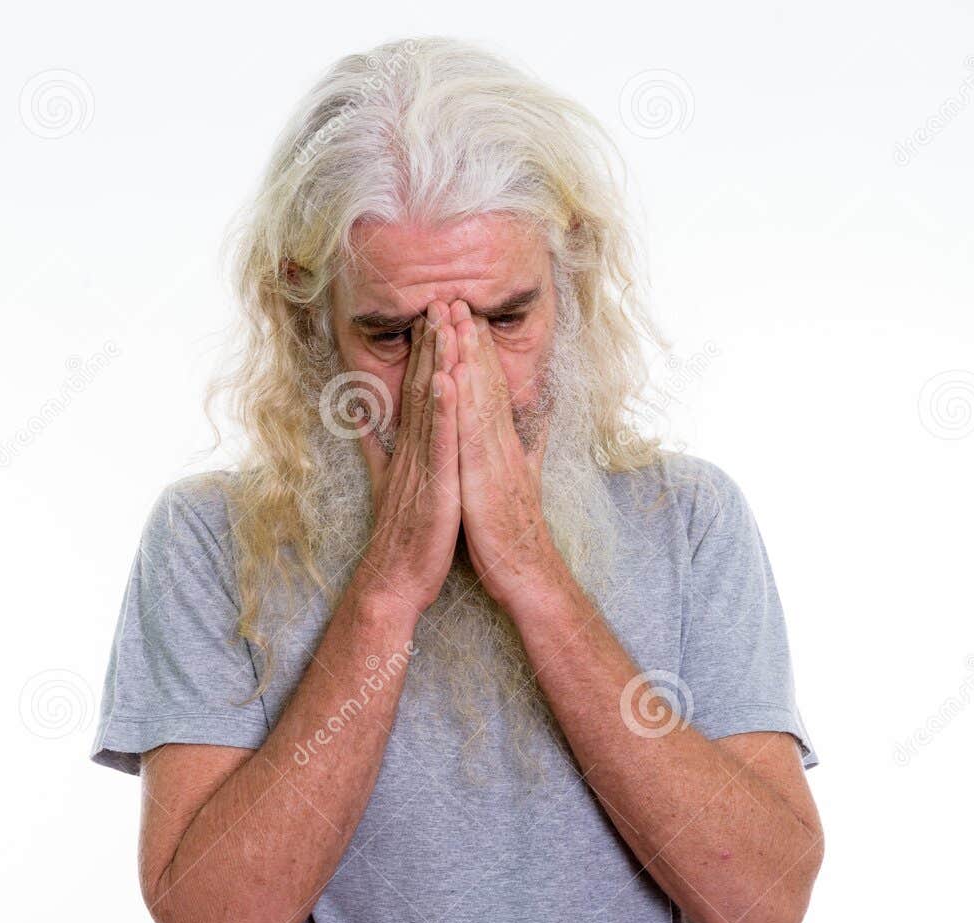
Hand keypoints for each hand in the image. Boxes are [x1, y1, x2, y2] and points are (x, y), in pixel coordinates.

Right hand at [352, 301, 460, 616]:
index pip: (420, 391)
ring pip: (431, 405)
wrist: (395, 579)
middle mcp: (413, 449)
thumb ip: (376, 446)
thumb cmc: (402, 535)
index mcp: (410, 449)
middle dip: (433, 342)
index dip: (428, 351)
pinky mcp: (433, 484)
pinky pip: (439, 442)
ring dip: (437, 362)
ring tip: (444, 324)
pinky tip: (448, 379)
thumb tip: (364, 417)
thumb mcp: (387, 482)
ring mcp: (421, 465)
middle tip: (439, 299)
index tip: (434, 313)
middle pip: (424, 387)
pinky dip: (443, 410)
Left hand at [447, 299, 565, 613]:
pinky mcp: (482, 479)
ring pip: (478, 398)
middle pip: (484, 382)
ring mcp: (494, 459)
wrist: (524, 574)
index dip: (475, 351)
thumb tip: (525, 431)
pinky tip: (448, 377)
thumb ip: (519, 452)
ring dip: (466, 357)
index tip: (463, 316)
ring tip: (454, 320)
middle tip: (456, 298)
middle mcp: (500, 444)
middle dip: (469, 339)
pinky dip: (460, 405)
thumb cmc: (510, 534)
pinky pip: (469, 435)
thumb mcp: (509, 485)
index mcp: (500, 445)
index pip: (488, 389)